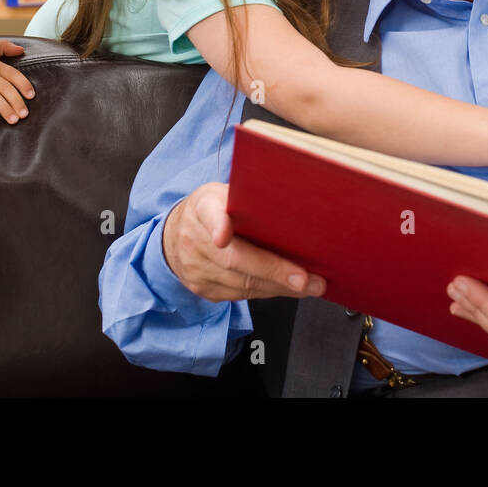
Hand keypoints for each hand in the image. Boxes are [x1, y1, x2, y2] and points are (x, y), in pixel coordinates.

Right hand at [162, 183, 325, 302]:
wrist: (175, 234)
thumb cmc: (213, 209)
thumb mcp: (225, 192)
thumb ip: (249, 198)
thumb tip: (292, 206)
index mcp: (203, 207)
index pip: (209, 214)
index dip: (218, 226)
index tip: (223, 237)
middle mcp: (194, 240)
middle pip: (234, 260)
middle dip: (274, 271)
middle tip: (306, 279)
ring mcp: (196, 268)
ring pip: (242, 284)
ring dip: (280, 287)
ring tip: (311, 285)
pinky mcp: (203, 289)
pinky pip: (241, 295)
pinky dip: (269, 292)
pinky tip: (290, 288)